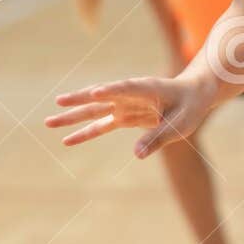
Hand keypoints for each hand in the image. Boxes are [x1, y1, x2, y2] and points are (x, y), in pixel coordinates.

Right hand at [45, 74, 213, 158]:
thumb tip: (136, 155)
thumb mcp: (181, 124)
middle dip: (80, 100)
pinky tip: (67, 141)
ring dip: (73, 116)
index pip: (126, 88)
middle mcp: (130, 94)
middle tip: (58, 102)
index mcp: (147, 88)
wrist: (194, 94)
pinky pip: (101, 125)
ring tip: (49, 122)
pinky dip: (85, 133)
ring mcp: (125, 104)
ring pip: (95, 110)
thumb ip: (159, 138)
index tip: (95, 92)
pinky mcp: (124, 115)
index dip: (111, 90)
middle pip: (101, 96)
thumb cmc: (191, 105)